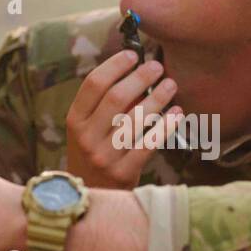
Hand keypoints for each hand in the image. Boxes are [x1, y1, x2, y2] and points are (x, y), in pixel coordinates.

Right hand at [66, 50, 182, 188]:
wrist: (91, 196)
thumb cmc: (94, 154)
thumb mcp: (88, 129)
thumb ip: (104, 104)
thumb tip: (135, 70)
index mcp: (74, 120)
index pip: (94, 84)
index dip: (115, 65)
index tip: (133, 55)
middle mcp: (86, 138)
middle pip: (116, 98)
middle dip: (140, 78)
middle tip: (157, 67)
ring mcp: (104, 157)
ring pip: (135, 119)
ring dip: (157, 98)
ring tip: (170, 85)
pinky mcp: (123, 173)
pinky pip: (149, 143)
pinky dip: (165, 126)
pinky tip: (177, 114)